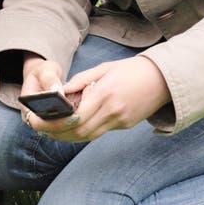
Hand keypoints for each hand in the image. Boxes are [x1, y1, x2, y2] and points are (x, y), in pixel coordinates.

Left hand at [24, 55, 170, 141]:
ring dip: (68, 135)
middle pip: (79, 131)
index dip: (55, 122)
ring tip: (52, 130)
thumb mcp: (104, 68)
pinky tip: (71, 128)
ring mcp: (120, 120)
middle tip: (40, 128)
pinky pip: (99, 132)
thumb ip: (81, 80)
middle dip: (57, 132)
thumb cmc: (132, 69)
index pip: (75, 116)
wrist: (163, 78)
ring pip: (88, 135)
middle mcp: (112, 111)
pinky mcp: (125, 125)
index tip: (40, 120)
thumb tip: (61, 91)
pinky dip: (83, 132)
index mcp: (105, 93)